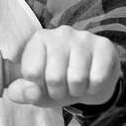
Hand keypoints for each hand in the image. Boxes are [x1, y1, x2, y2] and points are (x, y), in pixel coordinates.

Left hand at [4, 27, 120, 108]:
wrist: (92, 80)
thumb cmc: (58, 83)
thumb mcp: (35, 90)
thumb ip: (21, 92)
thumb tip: (32, 92)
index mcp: (39, 39)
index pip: (31, 73)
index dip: (38, 88)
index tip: (43, 84)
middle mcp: (60, 33)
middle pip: (54, 78)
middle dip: (58, 92)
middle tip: (63, 87)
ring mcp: (84, 37)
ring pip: (77, 79)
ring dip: (77, 91)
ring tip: (77, 84)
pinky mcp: (104, 46)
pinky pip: (97, 79)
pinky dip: (94, 88)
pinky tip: (92, 80)